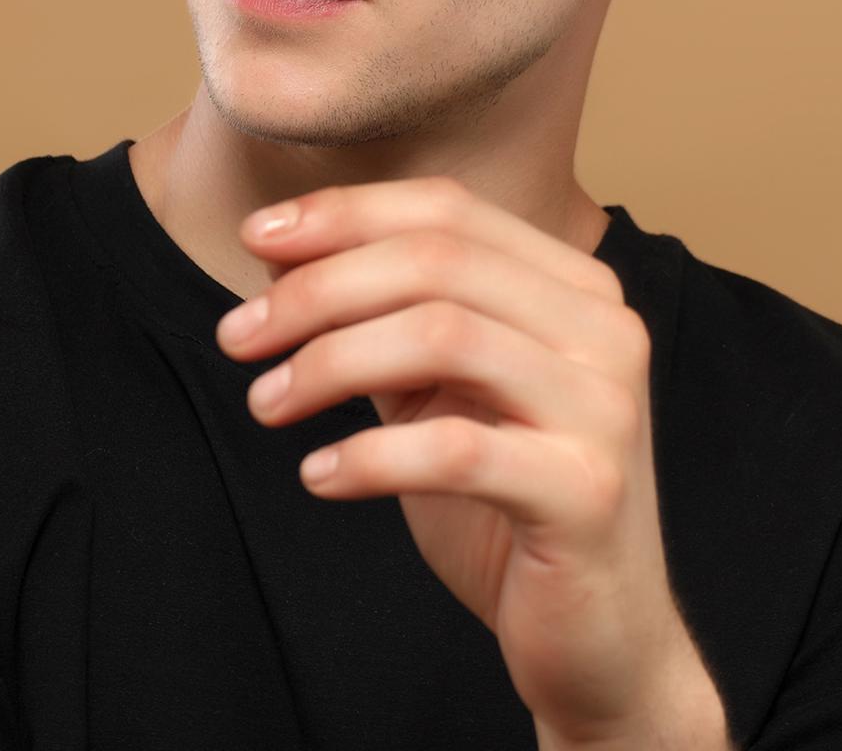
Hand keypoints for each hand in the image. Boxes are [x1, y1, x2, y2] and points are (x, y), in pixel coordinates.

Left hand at [215, 176, 721, 744]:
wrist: (600, 634)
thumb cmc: (506, 499)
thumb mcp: (436, 390)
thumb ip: (379, 317)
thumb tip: (280, 251)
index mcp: (574, 285)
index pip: (448, 208)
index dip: (344, 213)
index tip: (254, 237)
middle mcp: (604, 328)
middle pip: (438, 260)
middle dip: (317, 288)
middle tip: (237, 337)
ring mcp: (604, 406)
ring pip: (446, 335)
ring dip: (330, 361)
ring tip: (266, 403)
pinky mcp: (587, 491)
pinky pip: (458, 450)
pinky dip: (370, 455)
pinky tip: (319, 476)